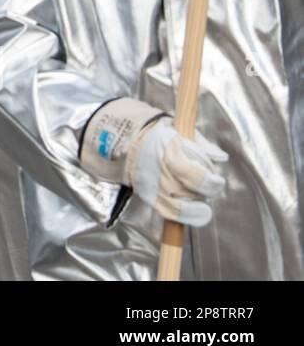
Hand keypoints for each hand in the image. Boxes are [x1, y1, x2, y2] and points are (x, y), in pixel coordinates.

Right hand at [80, 98, 227, 225]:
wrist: (122, 141)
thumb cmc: (154, 133)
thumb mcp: (177, 129)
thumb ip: (201, 143)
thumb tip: (222, 157)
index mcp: (165, 149)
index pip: (191, 174)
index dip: (210, 181)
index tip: (217, 180)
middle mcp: (158, 170)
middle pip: (190, 190)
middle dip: (206, 189)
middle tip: (208, 182)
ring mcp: (152, 185)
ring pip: (183, 204)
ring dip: (198, 200)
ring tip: (199, 191)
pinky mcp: (148, 196)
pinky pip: (171, 213)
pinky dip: (188, 216)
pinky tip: (200, 213)